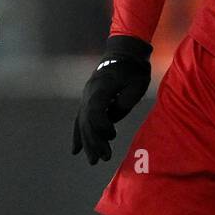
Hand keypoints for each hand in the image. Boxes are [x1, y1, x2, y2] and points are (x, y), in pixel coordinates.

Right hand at [72, 35, 151, 163]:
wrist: (124, 52)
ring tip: (94, 161)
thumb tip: (113, 116)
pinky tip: (76, 151)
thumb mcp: (138, 83)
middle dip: (95, 141)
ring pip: (83, 123)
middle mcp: (90, 92)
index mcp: (102, 86)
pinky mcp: (89, 100)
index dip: (101, 125)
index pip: (95, 110)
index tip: (112, 135)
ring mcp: (87, 96)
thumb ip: (126, 100)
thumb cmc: (134, 68)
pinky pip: (80, 120)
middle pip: (87, 120)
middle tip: (105, 158)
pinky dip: (78, 135)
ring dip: (88, 143)